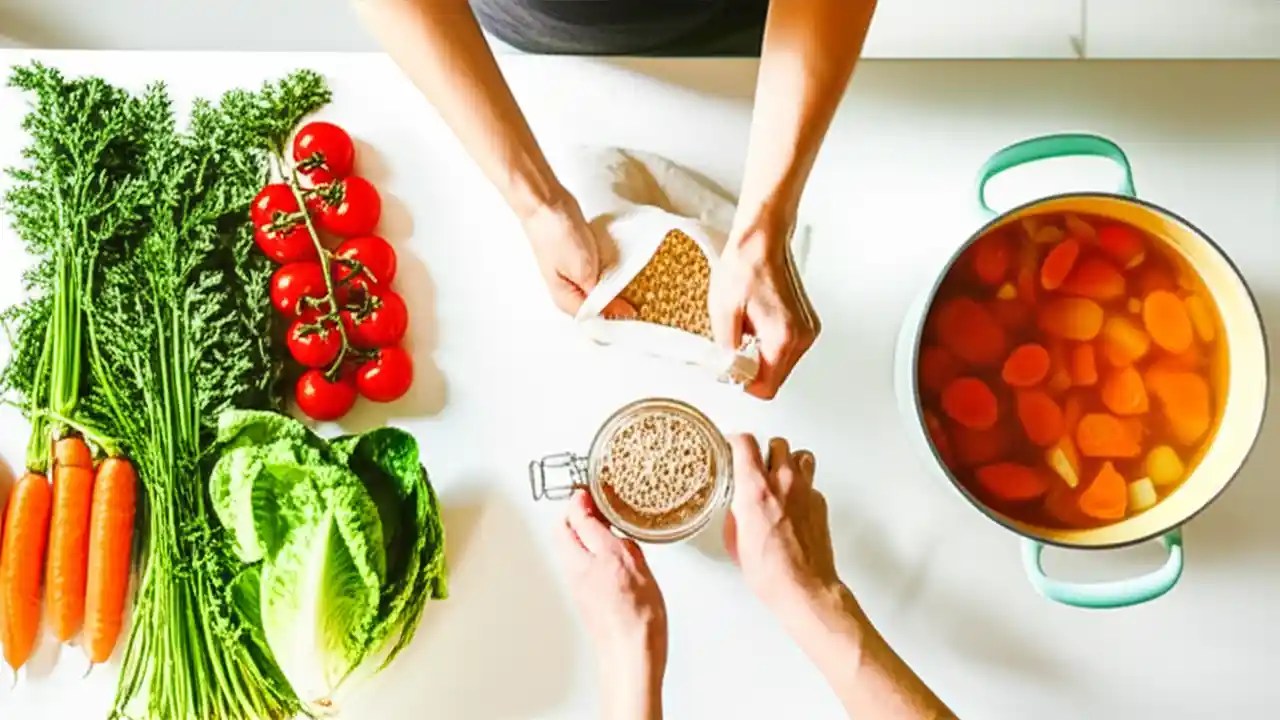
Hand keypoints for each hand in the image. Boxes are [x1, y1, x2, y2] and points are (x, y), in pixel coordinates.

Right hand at [521, 192, 634, 318]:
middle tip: (645, 297)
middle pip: (601, 306)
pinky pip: (602, 272)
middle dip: (621, 303)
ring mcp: (576, 273)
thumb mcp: (583, 272)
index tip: (641, 310)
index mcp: (567, 301)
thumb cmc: (558, 237)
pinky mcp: (582, 258)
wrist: (547, 204)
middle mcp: (571, 291)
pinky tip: (627, 268)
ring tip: (641, 284)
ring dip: (619, 287)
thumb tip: (617, 313)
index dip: (620, 316)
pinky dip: (614, 271)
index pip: (599, 318)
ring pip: (603, 289)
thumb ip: (600, 295)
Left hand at [555, 491, 665, 719]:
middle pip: (563, 530)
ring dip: (577, 532)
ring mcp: (577, 585)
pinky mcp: (581, 598)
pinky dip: (583, 552)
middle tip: (589, 503)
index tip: (588, 489)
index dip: (581, 498)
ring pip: (566, 547)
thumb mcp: (639, 571)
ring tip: (598, 526)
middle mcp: (580, 570)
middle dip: (572, 513)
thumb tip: (613, 531)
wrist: (630, 658)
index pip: (577, 516)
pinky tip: (603, 556)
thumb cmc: (639, 622)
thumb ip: (623, 546)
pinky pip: (575, 565)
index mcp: (595, 557)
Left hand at [710, 216, 818, 399]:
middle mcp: (801, 336)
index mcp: (783, 337)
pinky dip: (768, 344)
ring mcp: (807, 330)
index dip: (744, 383)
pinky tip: (756, 323)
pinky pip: (785, 349)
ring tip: (745, 329)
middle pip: (775, 379)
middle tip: (733, 345)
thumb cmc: (745, 266)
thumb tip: (727, 371)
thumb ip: (726, 348)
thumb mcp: (722, 310)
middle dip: (751, 369)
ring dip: (760, 356)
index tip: (730, 368)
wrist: (763, 240)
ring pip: (780, 365)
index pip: (767, 387)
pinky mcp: (806, 323)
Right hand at [723, 434, 839, 610]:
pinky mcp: (820, 503)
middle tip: (758, 463)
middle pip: (777, 443)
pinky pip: (810, 482)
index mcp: (755, 489)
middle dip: (765, 450)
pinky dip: (801, 486)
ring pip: (800, 455)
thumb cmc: (771, 571)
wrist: (803, 588)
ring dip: (788, 461)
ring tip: (780, 474)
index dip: (736, 440)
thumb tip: (739, 506)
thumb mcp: (736, 540)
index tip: (732, 444)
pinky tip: (794, 502)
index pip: (745, 442)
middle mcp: (782, 483)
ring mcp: (805, 491)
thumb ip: (738, 513)